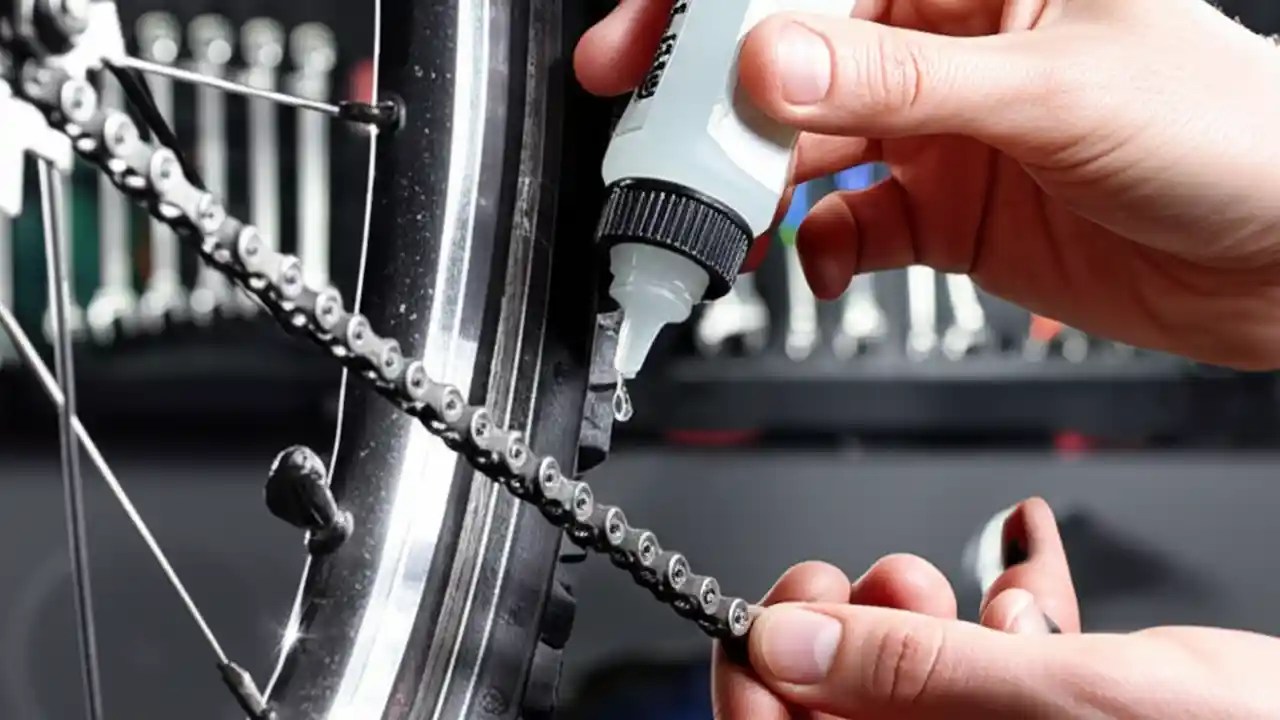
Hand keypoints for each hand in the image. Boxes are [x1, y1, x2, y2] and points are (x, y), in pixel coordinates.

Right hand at [575, 1, 1279, 368]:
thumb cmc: (1228, 136)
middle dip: (716, 104)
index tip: (645, 43)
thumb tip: (773, 68)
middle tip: (655, 144)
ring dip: (756, 185)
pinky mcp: (943, 208)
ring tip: (717, 217)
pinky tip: (817, 259)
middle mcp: (948, 45)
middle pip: (795, 61)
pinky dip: (818, 247)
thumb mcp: (1055, 92)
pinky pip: (849, 223)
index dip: (722, 5)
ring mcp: (940, 130)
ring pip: (809, 148)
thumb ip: (905, 87)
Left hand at [714, 499, 1279, 718]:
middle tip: (862, 581)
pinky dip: (1009, 607)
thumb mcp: (1055, 705)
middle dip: (846, 632)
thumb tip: (783, 641)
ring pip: (913, 678)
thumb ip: (909, 673)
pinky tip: (1033, 566)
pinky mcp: (1053, 717)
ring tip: (952, 581)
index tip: (759, 621)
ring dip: (923, 614)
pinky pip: (995, 662)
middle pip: (841, 709)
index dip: (754, 691)